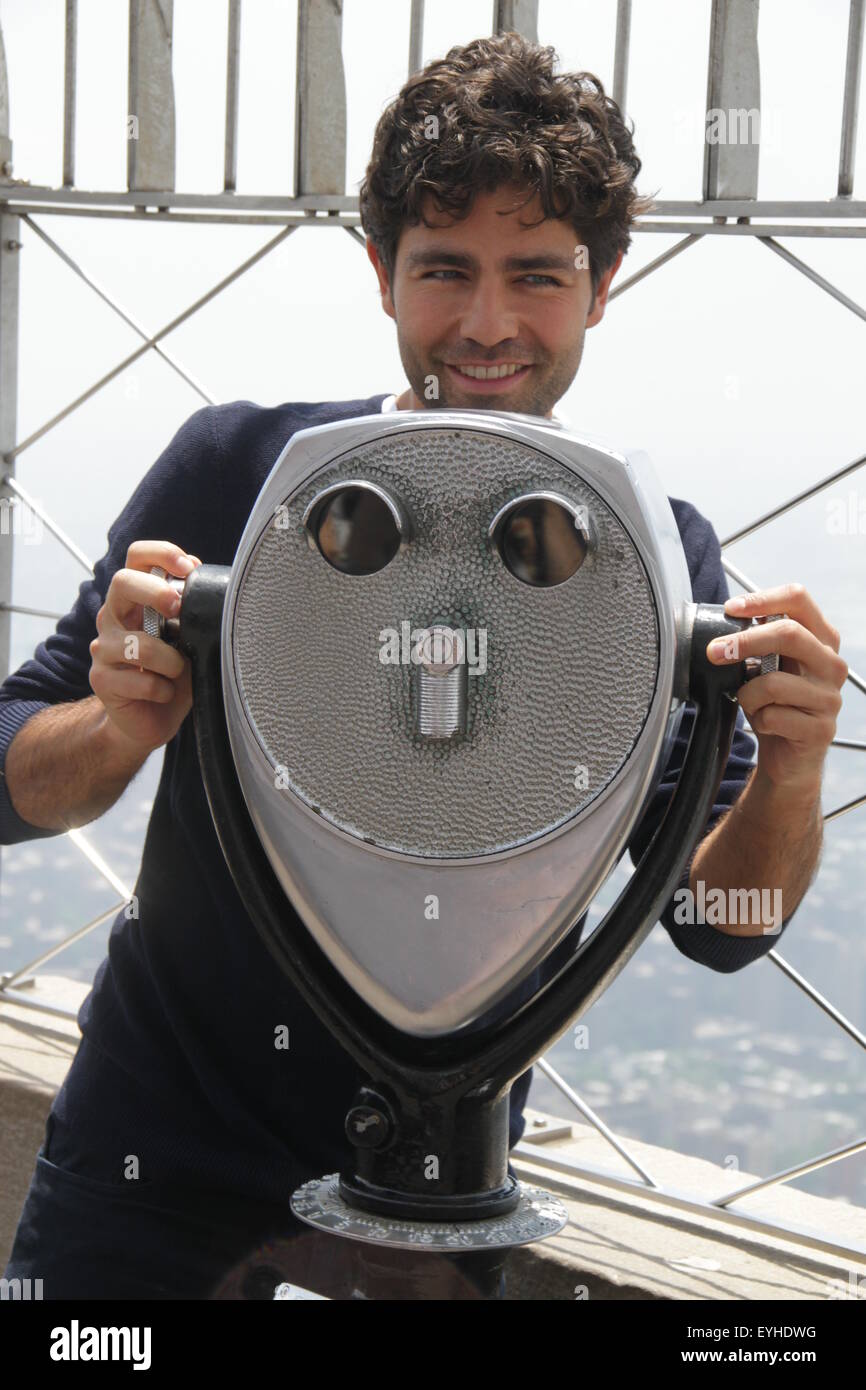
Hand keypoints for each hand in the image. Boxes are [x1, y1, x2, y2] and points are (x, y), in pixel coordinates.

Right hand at [89, 541, 201, 753]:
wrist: (149, 721)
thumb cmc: (173, 676)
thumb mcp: (189, 641)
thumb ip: (194, 616)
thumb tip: (216, 594)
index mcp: (135, 601)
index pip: (137, 557)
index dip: (162, 553)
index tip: (189, 568)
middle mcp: (113, 617)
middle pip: (122, 581)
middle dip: (156, 592)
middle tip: (179, 610)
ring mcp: (103, 648)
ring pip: (138, 644)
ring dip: (171, 661)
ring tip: (178, 673)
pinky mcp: (101, 679)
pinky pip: (142, 681)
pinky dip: (163, 690)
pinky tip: (164, 694)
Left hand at [706, 583, 847, 798]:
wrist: (788, 756)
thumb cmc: (775, 705)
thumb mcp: (770, 666)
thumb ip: (759, 641)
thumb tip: (724, 620)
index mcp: (821, 639)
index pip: (799, 599)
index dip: (763, 598)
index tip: (730, 608)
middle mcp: (832, 664)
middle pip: (789, 633)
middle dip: (744, 641)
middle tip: (714, 652)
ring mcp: (830, 698)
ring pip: (774, 682)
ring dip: (747, 693)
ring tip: (749, 702)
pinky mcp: (820, 729)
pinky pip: (772, 716)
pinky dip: (756, 719)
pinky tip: (765, 723)